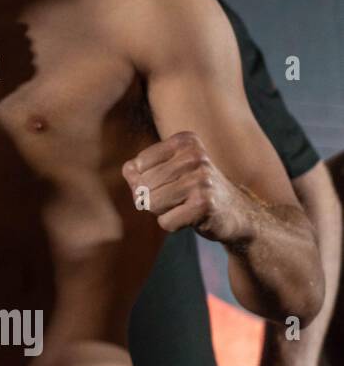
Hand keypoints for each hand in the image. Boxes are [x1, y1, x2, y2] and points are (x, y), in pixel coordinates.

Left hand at [123, 131, 249, 242]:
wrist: (237, 212)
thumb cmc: (193, 190)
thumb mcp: (168, 171)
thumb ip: (138, 169)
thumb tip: (129, 171)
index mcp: (185, 141)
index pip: (138, 165)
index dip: (146, 181)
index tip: (171, 182)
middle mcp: (194, 155)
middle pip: (142, 185)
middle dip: (153, 198)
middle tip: (179, 198)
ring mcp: (201, 179)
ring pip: (151, 203)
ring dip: (162, 212)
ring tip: (184, 206)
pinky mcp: (205, 204)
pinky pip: (166, 222)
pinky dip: (173, 224)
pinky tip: (192, 217)